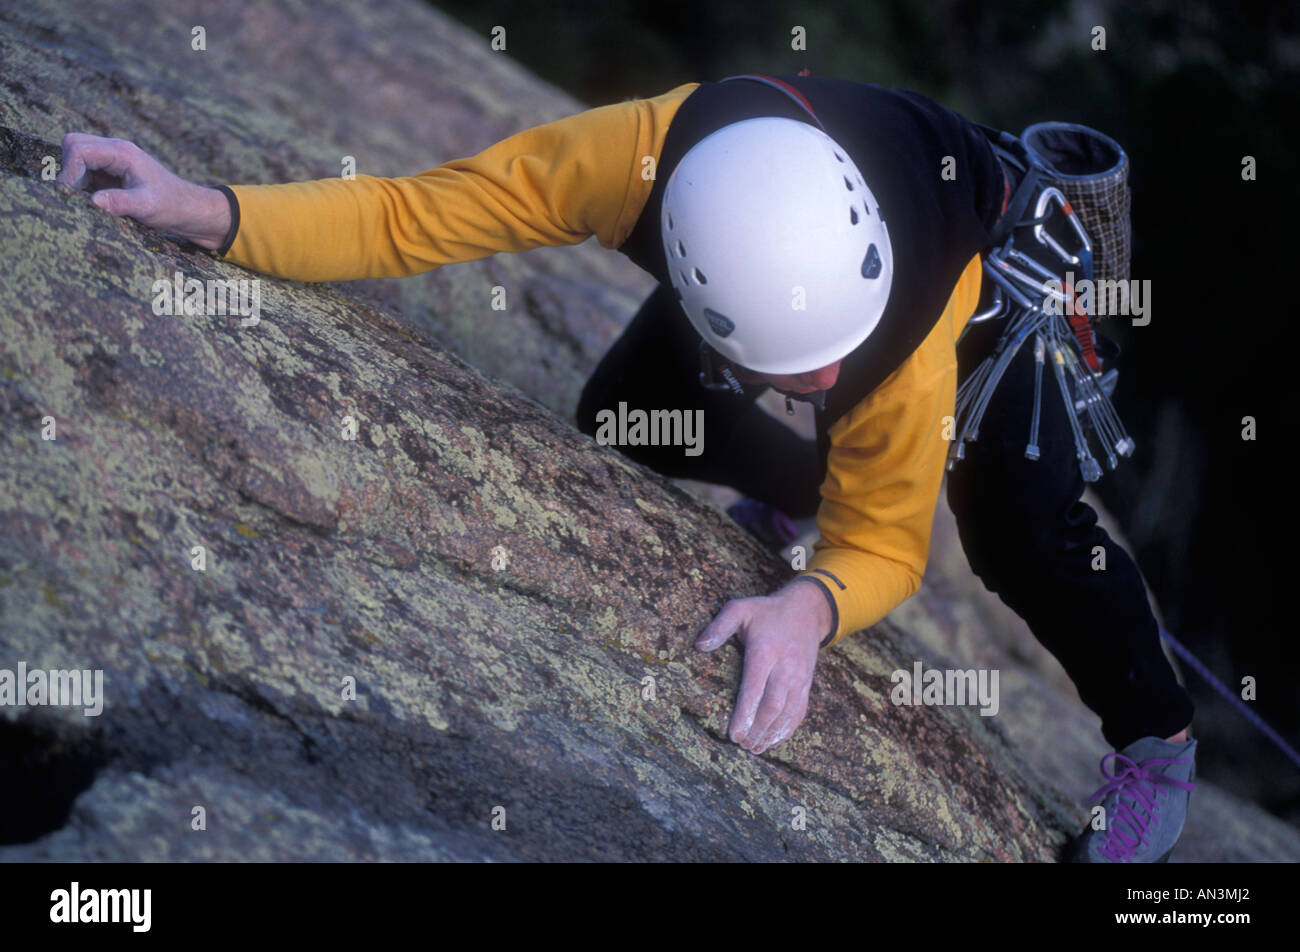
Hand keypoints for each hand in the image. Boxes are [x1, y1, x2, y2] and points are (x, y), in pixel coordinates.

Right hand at [57, 133, 230, 249]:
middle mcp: (115, 149)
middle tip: (76, 195)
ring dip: (75, 177)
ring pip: (77, 156)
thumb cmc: (172, 206)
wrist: (190, 210)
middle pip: (73, 144)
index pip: (79, 149)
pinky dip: (82, 183)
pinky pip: (86, 170)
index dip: (69, 171)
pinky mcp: (112, 171)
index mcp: (122, 152)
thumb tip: (94, 201)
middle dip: (68, 168)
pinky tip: (96, 202)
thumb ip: (121, 203)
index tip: (72, 195)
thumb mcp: (147, 207)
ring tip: (88, 201)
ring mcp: (113, 159)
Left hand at [695, 579, 830, 753]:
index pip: (755, 688)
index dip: (744, 713)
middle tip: (742, 745)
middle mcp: (785, 666)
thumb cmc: (766, 612)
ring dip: (772, 733)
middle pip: (773, 705)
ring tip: (755, 748)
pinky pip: (800, 711)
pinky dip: (788, 729)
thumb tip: (699, 646)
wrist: (807, 611)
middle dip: (757, 729)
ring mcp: (799, 677)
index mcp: (765, 650)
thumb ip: (719, 626)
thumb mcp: (740, 609)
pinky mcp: (807, 684)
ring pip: (788, 712)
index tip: (733, 733)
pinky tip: (774, 741)